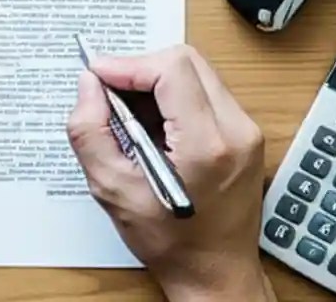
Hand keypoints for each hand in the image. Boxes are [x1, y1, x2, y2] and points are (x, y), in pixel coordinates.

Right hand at [67, 45, 274, 301]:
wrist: (215, 273)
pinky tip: (155, 128)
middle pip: (187, 61)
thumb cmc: (171, 243)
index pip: (171, 69)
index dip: (129, 64)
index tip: (98, 75)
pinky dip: (175, 97)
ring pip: (198, 73)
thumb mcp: (113, 191)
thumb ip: (90, 132)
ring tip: (131, 117)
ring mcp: (247, 131)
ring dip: (158, 83)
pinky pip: (207, 93)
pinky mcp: (246, 134)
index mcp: (207, 144)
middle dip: (141, 69)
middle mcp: (237, 130)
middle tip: (110, 93)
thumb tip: (88, 85)